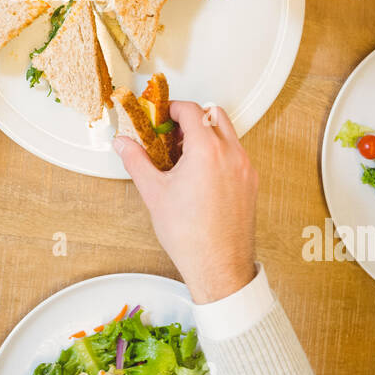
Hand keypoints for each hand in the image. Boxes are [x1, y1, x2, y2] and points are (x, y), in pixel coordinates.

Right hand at [114, 102, 256, 303]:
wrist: (218, 265)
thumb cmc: (191, 235)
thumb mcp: (154, 192)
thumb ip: (137, 161)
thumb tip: (124, 145)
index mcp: (207, 150)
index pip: (191, 110)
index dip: (172, 109)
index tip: (161, 117)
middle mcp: (231, 154)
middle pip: (214, 114)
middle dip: (193, 118)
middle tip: (173, 133)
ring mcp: (245, 168)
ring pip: (228, 134)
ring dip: (208, 135)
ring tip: (186, 156)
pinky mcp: (250, 183)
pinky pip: (236, 154)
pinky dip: (220, 152)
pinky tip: (202, 174)